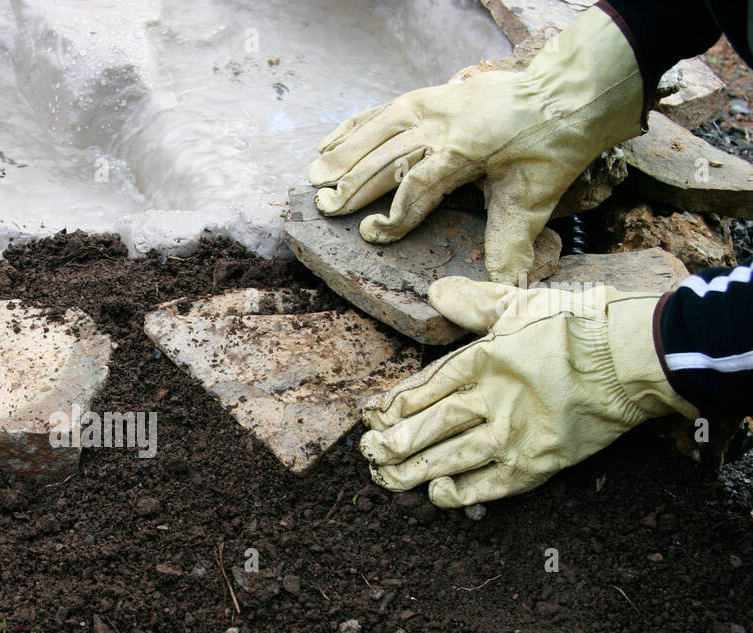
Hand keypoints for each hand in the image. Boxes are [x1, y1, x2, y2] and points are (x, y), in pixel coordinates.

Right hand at [309, 7, 642, 284]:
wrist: (567, 93)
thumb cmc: (550, 149)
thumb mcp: (534, 198)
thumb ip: (512, 242)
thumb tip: (511, 289)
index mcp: (465, 149)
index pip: (415, 185)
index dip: (391, 215)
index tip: (371, 236)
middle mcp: (442, 123)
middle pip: (385, 156)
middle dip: (353, 185)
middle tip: (326, 210)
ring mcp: (433, 104)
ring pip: (377, 131)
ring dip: (344, 155)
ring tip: (316, 178)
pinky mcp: (429, 95)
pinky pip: (382, 110)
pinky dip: (354, 127)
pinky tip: (329, 142)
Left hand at [360, 277, 699, 507]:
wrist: (636, 358)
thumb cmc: (580, 325)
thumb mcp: (521, 302)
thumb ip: (474, 301)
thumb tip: (435, 293)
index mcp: (482, 358)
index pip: (422, 387)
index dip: (392, 405)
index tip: (370, 415)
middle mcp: (491, 398)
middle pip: (428, 425)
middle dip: (392, 443)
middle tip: (368, 454)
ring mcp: (512, 434)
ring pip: (448, 457)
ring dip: (412, 470)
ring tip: (385, 478)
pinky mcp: (536, 463)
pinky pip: (487, 485)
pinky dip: (459, 492)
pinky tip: (437, 493)